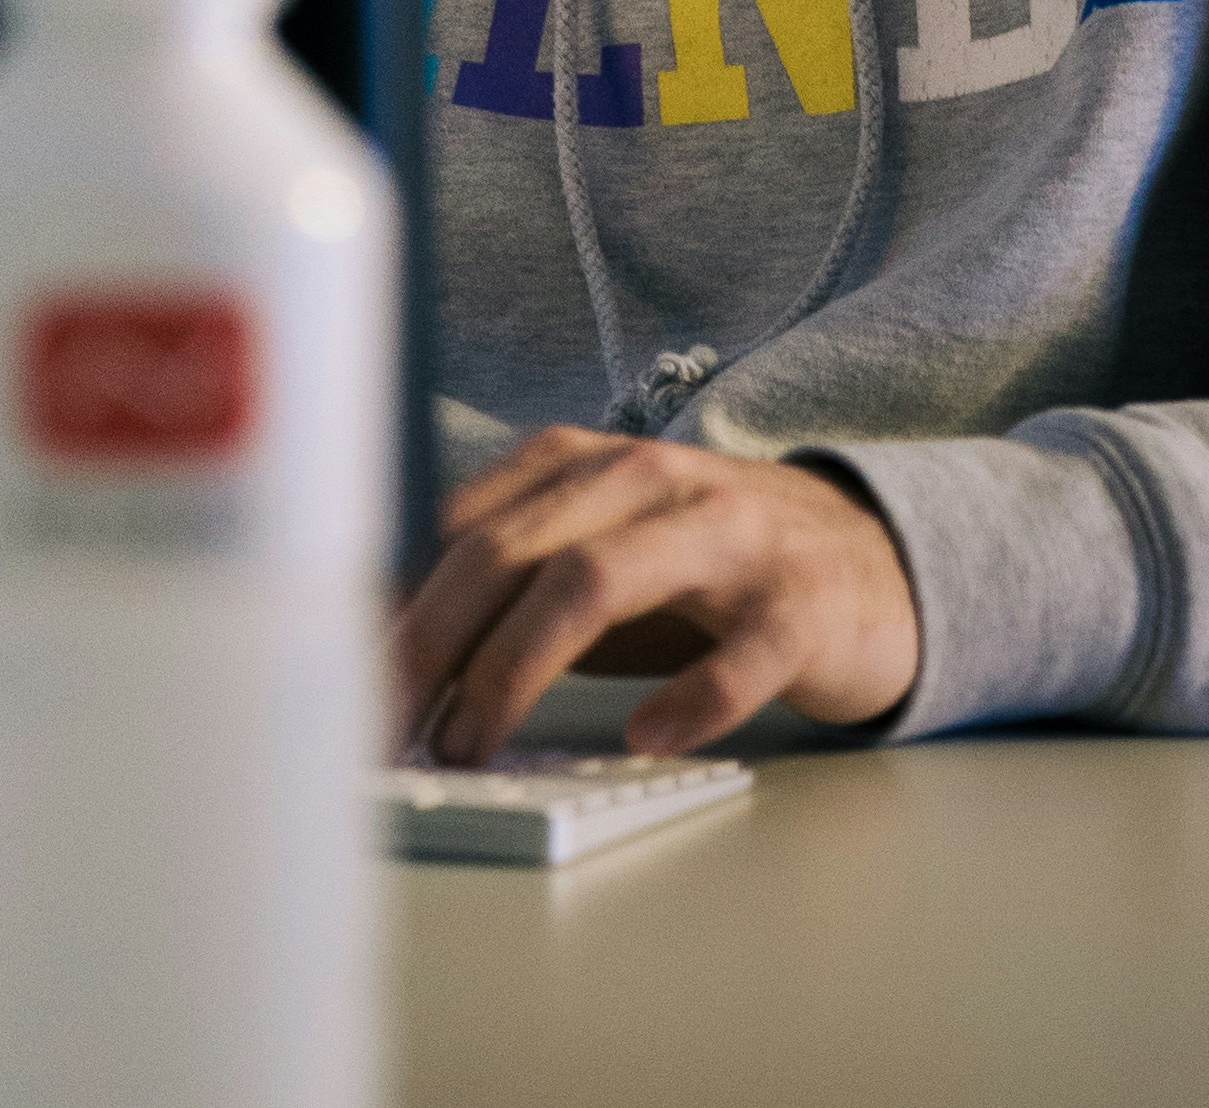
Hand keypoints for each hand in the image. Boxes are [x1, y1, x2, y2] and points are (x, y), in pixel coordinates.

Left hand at [391, 427, 919, 762]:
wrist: (872, 561)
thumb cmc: (706, 570)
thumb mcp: (599, 555)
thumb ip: (507, 586)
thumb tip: (379, 652)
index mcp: (589, 465)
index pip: (461, 521)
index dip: (388, 600)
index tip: (335, 675)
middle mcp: (651, 481)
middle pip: (510, 548)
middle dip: (427, 643)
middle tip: (380, 727)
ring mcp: (730, 536)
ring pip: (598, 579)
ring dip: (515, 668)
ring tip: (472, 743)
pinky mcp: (801, 604)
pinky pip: (740, 650)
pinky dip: (688, 698)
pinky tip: (648, 738)